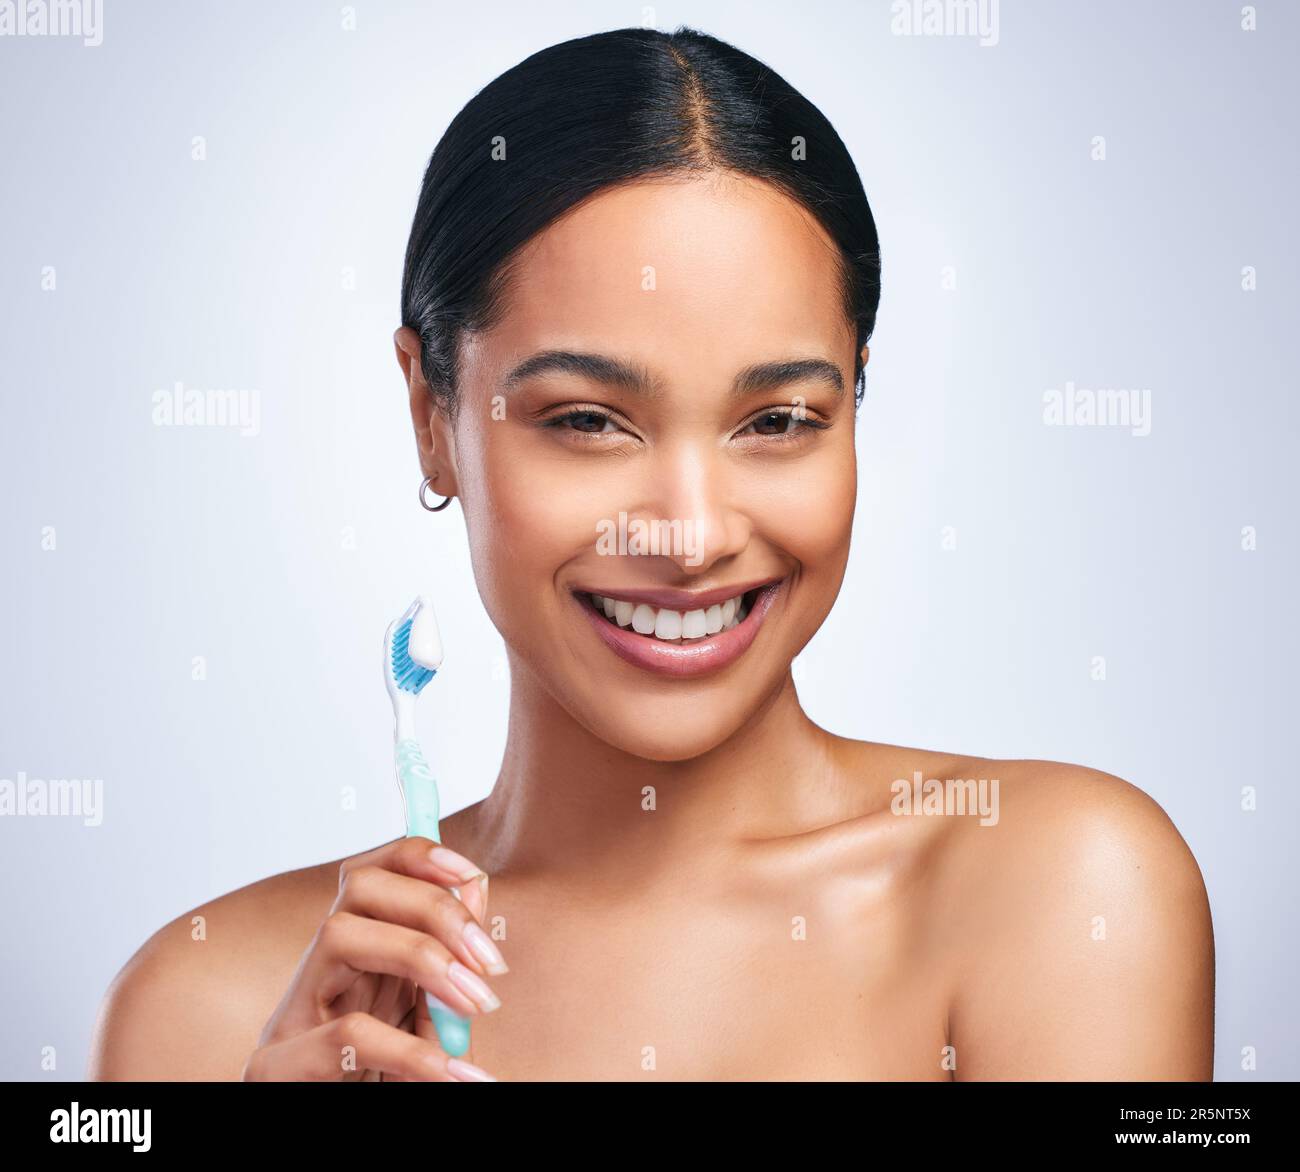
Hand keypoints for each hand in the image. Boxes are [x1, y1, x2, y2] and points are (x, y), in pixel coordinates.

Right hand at [241, 836, 502, 1080]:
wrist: (327, 1142)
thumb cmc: (381, 1086)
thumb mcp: (428, 1024)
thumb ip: (450, 969)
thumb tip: (475, 895)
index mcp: (356, 959)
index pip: (373, 871)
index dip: (420, 857)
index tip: (474, 875)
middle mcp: (318, 974)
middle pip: (358, 886)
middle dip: (433, 907)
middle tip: (489, 962)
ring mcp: (290, 1017)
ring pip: (338, 932)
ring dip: (423, 957)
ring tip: (477, 1005)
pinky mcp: (275, 1069)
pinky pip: (346, 1035)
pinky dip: (412, 1052)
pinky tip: (454, 1074)